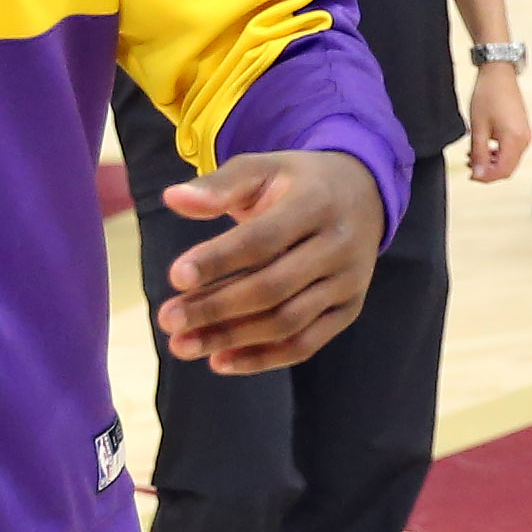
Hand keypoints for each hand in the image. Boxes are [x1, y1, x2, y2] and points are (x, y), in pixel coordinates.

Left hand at [155, 148, 384, 371]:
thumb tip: (172, 198)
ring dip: (232, 339)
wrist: (363, 194)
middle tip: (168, 320)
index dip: (219, 260)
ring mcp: (348, 282)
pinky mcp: (348, 310)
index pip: (263, 240)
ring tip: (183, 345)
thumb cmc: (297, 182)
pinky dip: (262, 359)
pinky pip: (306, 344)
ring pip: (288, 322)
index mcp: (316, 204)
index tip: (175, 277)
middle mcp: (339, 246)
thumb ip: (218, 185)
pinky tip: (220, 362)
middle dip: (216, 308)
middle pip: (273, 288)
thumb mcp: (262, 169)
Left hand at [463, 59, 531, 183]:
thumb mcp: (478, 126)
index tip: (470, 174)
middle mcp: (524, 140)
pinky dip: (499, 155)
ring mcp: (526, 135)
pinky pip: (512, 151)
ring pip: (510, 161)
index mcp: (514, 139)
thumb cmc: (487, 95)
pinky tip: (484, 148)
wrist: (499, 74)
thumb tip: (478, 174)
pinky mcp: (523, 131)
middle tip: (470, 167)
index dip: (485, 177)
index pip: (502, 170)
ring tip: (473, 156)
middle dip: (488, 172)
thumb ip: (479, 153)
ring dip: (492, 164)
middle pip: (508, 169)